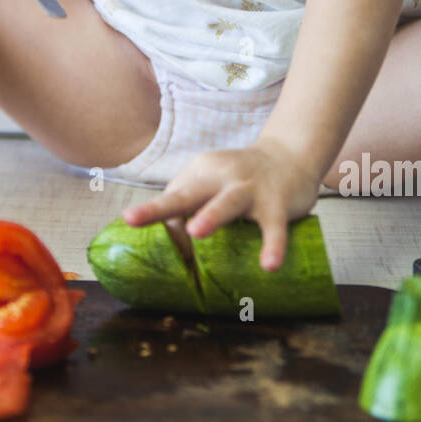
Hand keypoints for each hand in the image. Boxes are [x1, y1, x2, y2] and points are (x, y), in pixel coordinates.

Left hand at [122, 138, 321, 270]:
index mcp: (200, 173)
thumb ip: (192, 214)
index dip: (151, 212)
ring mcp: (250, 187)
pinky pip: (274, 226)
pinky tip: (269, 265)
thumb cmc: (241, 182)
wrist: (290, 156)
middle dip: (161, 206)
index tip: (129, 222)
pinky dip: (273, 245)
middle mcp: (222, 176)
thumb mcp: (213, 188)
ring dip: (211, 215)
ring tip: (195, 232)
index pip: (172, 197)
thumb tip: (168, 260)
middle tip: (134, 219)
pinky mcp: (278, 202)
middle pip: (188, 193)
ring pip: (229, 201)